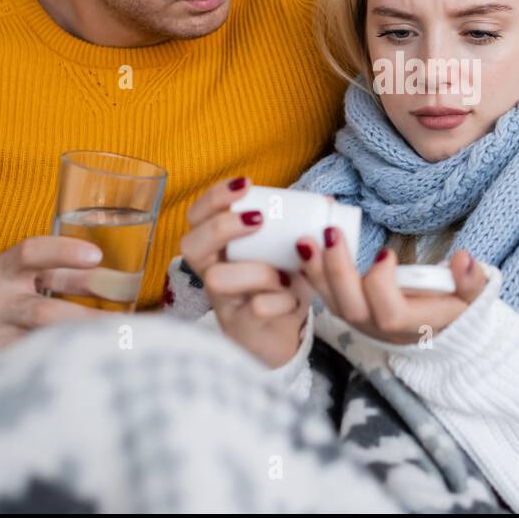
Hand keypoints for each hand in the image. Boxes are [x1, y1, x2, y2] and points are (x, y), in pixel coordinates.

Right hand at [0, 236, 111, 376]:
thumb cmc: (7, 297)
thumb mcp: (25, 276)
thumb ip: (66, 274)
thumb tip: (118, 279)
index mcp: (0, 271)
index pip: (29, 254)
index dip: (62, 252)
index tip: (96, 255)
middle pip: (44, 313)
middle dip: (89, 319)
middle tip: (129, 325)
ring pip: (42, 347)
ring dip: (83, 348)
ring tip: (121, 350)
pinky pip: (35, 368)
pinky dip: (67, 367)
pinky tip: (95, 369)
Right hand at [180, 177, 311, 367]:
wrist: (284, 333)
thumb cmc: (281, 284)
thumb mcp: (288, 252)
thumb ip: (300, 228)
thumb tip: (327, 201)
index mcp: (219, 248)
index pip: (197, 217)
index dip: (213, 198)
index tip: (246, 184)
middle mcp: (211, 271)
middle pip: (191, 245)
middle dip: (222, 226)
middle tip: (258, 219)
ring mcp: (221, 300)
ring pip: (216, 279)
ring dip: (256, 270)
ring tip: (284, 273)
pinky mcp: (239, 326)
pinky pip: (253, 309)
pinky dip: (280, 301)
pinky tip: (293, 299)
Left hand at [294, 226, 486, 345]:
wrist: (438, 330)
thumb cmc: (455, 309)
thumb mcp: (473, 297)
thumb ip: (472, 281)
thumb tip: (464, 259)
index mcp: (413, 325)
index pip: (390, 313)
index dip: (381, 285)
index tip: (385, 252)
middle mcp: (380, 329)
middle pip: (351, 308)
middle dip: (337, 271)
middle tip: (332, 232)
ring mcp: (361, 322)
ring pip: (331, 303)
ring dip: (315, 270)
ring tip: (305, 239)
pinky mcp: (348, 309)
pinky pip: (324, 294)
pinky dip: (311, 271)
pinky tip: (303, 245)